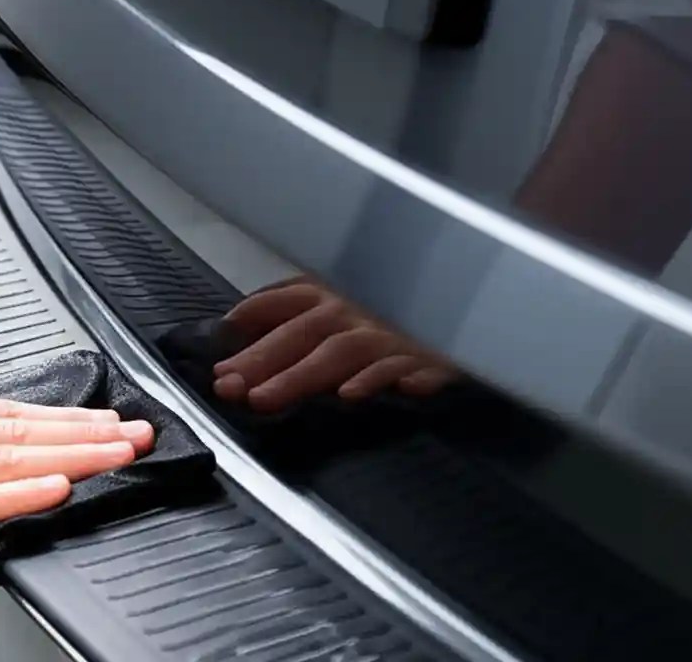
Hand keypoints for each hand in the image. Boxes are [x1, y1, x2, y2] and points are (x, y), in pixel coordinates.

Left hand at [213, 281, 454, 412]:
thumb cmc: (397, 311)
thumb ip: (293, 313)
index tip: (217, 354)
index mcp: (331, 292)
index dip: (246, 322)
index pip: (280, 301)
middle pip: (301, 332)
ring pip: (338, 352)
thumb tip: (233, 326)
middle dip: (260, 360)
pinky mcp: (429, 356)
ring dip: (299, 376)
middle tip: (226, 387)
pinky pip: (401, 366)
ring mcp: (391, 332)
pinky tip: (353, 395)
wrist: (473, 302)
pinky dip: (378, 378)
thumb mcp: (344, 302)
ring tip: (264, 399)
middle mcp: (355, 309)